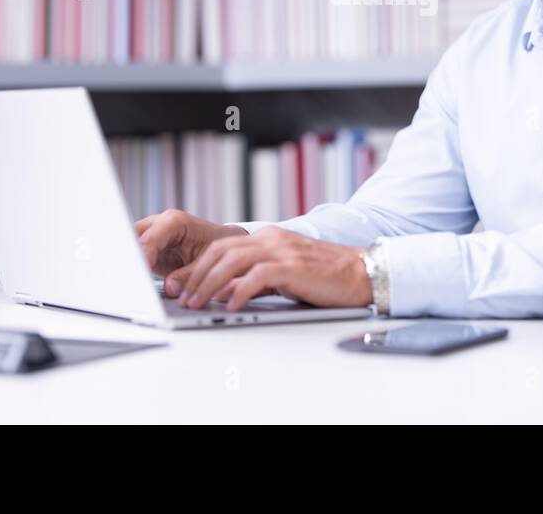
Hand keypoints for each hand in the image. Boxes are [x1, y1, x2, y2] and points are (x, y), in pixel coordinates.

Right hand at [134, 209, 248, 295]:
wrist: (221, 244)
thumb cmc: (216, 246)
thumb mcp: (207, 262)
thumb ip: (189, 275)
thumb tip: (170, 288)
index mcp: (174, 222)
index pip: (149, 238)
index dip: (142, 257)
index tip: (139, 274)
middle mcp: (158, 225)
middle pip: (132, 238)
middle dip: (128, 257)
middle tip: (129, 279)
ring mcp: (151, 235)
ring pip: (129, 246)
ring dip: (129, 263)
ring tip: (130, 283)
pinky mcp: (148, 249)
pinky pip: (134, 257)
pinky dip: (133, 269)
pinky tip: (134, 283)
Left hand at [173, 226, 373, 310]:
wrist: (361, 272)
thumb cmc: (325, 277)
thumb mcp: (284, 275)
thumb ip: (256, 280)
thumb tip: (225, 293)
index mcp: (267, 237)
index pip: (220, 247)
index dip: (196, 266)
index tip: (180, 285)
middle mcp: (271, 238)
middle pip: (220, 251)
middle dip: (196, 275)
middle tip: (182, 297)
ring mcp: (282, 250)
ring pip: (232, 261)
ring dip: (210, 283)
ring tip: (198, 303)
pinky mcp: (292, 266)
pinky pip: (257, 276)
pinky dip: (239, 290)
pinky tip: (230, 305)